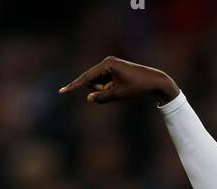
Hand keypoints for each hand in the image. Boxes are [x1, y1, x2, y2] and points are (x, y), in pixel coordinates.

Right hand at [59, 57, 178, 105]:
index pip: (86, 77)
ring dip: (104, 90)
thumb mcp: (118, 95)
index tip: (62, 92)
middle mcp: (107, 62)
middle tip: (114, 93)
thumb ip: (102, 97)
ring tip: (120, 91)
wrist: (154, 82)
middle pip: (92, 81)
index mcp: (107, 64)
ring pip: (99, 83)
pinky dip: (109, 89)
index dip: (74, 86)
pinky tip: (122, 89)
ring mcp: (111, 65)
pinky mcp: (114, 70)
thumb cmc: (137, 88)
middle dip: (99, 90)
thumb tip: (89, 98)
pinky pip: (105, 82)